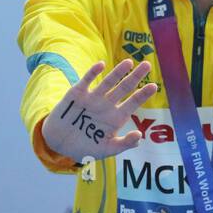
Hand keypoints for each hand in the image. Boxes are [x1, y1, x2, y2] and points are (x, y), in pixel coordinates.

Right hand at [41, 59, 158, 162]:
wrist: (58, 144)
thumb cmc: (85, 147)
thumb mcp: (106, 150)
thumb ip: (124, 144)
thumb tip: (140, 136)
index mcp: (117, 117)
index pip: (133, 103)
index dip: (143, 94)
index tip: (154, 86)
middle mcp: (107, 105)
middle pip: (125, 88)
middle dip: (136, 77)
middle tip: (148, 65)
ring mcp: (92, 98)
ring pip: (108, 82)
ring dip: (118, 72)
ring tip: (129, 62)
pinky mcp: (76, 94)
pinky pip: (86, 81)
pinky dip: (93, 73)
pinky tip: (101, 64)